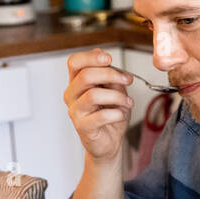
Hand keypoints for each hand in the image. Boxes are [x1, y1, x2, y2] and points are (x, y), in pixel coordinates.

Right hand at [63, 48, 134, 162]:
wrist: (108, 141)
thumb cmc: (109, 115)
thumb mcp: (114, 91)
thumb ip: (110, 77)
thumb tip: (109, 62)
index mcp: (77, 82)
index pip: (74, 62)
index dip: (91, 57)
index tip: (109, 59)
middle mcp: (72, 95)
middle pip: (85, 76)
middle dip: (111, 74)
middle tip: (127, 79)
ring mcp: (75, 111)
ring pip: (93, 95)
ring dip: (117, 96)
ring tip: (128, 102)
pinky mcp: (82, 127)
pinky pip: (101, 116)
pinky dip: (116, 113)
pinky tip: (121, 114)